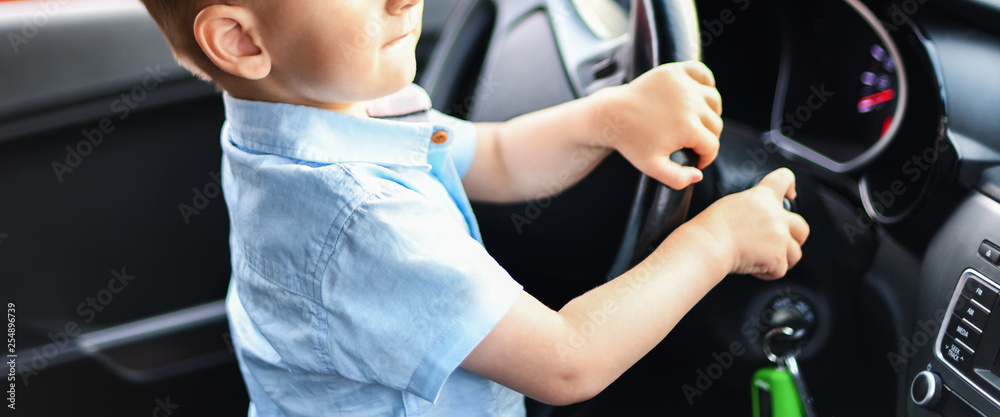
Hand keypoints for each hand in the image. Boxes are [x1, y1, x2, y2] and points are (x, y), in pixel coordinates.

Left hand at [588, 61, 721, 189]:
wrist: (611, 115)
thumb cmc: (631, 141)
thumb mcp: (652, 166)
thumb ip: (677, 179)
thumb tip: (699, 175)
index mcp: (688, 128)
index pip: (712, 146)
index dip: (706, 157)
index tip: (697, 160)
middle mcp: (691, 104)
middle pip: (715, 124)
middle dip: (707, 137)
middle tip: (693, 142)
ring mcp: (684, 85)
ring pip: (714, 100)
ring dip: (710, 112)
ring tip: (698, 121)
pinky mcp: (675, 71)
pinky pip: (703, 73)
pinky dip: (706, 82)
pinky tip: (698, 95)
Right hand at [683, 168, 809, 279]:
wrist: (709, 244)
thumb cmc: (711, 226)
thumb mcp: (733, 204)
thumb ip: (753, 208)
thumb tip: (757, 218)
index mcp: (763, 197)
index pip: (785, 179)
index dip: (790, 185)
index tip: (790, 192)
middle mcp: (776, 216)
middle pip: (801, 227)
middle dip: (794, 237)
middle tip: (781, 242)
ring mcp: (780, 238)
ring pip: (795, 253)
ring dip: (781, 258)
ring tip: (764, 260)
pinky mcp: (778, 258)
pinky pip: (781, 270)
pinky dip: (769, 273)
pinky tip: (754, 268)